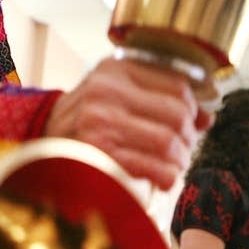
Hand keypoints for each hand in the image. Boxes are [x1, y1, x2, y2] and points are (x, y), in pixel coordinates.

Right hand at [44, 57, 211, 189]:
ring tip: (175, 164)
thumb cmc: (87, 117)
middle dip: (189, 136)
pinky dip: (168, 176)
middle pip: (177, 113)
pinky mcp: (101, 155)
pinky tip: (165, 179)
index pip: (177, 84)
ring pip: (169, 142)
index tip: (191, 120)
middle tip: (184, 146)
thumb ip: (160, 97)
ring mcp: (101, 123)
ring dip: (180, 159)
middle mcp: (107, 91)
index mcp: (116, 69)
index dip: (193, 106)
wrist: (42, 141)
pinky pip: (154, 167)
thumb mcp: (117, 93)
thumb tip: (206, 116)